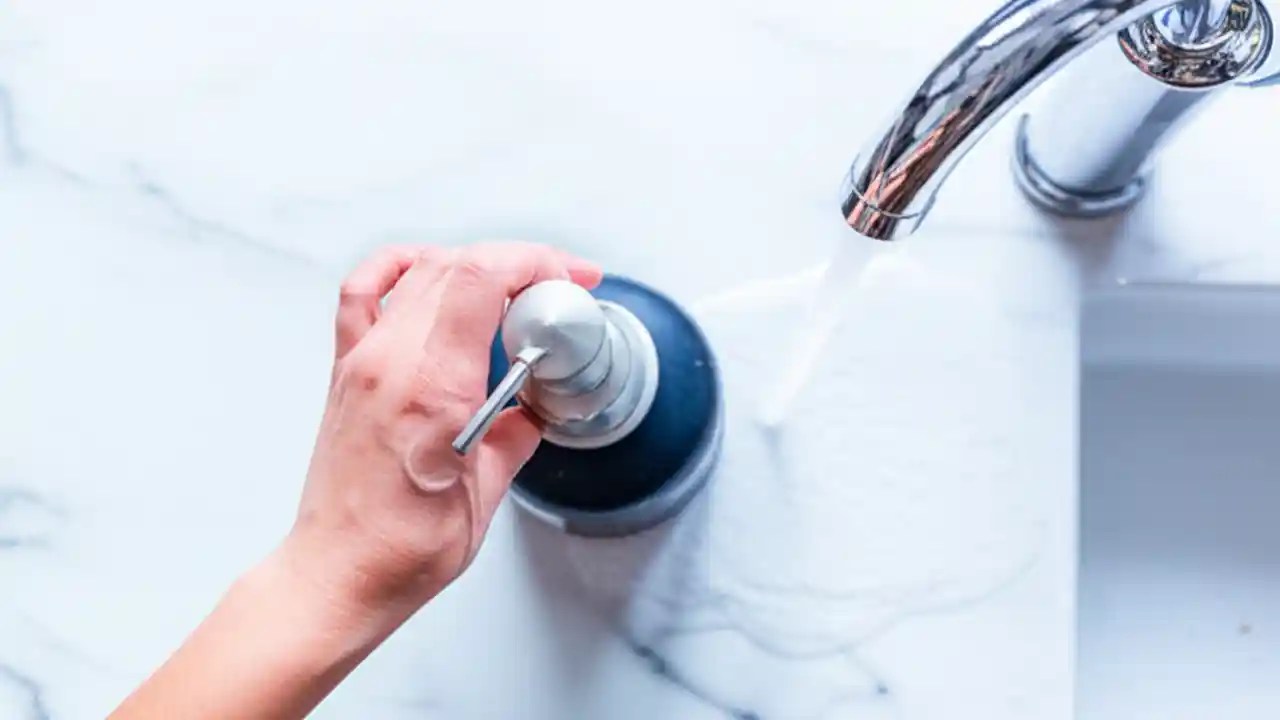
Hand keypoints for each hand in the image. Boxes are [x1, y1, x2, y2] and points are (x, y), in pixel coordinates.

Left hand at [286, 242, 601, 630]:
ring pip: (420, 269)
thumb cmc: (402, 548)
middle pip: (458, 263)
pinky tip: (429, 273)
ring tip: (509, 284)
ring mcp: (363, 360)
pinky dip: (400, 267)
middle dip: (520, 261)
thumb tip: (535, 408)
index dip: (536, 262)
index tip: (569, 279)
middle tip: (558, 285)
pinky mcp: (346, 370)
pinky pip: (364, 291)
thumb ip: (517, 436)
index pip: (483, 277)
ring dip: (474, 263)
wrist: (339, 574)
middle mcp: (392, 361)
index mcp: (433, 387)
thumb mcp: (487, 492)